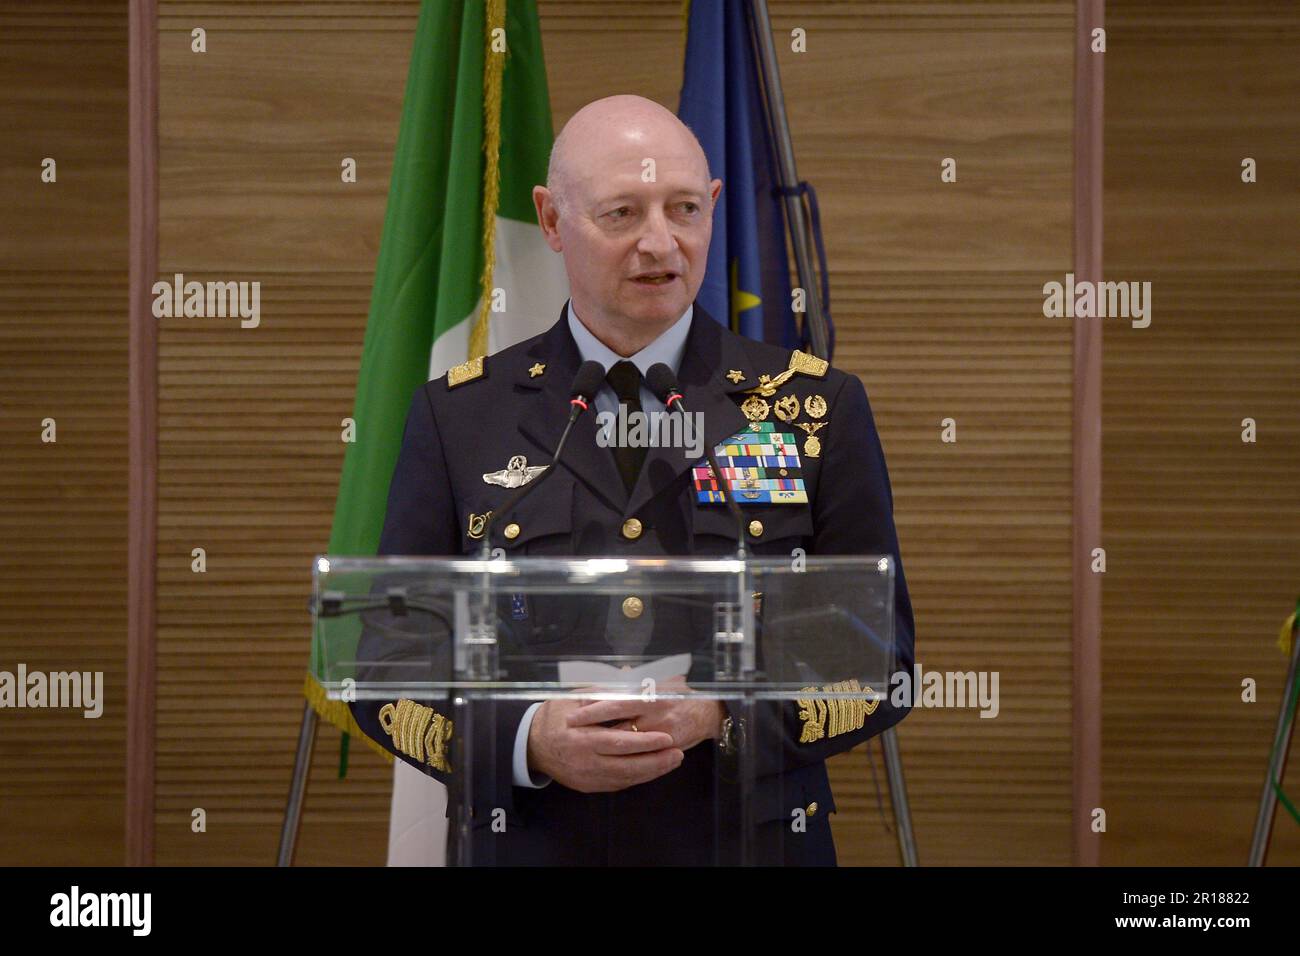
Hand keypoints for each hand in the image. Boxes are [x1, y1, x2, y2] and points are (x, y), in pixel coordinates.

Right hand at [527, 692, 683, 793]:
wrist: (530, 745)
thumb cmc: (553, 717)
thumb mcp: (572, 699)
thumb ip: (602, 691)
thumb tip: (630, 677)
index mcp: (581, 738)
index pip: (618, 741)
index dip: (645, 741)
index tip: (666, 737)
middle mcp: (585, 761)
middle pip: (627, 765)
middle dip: (656, 760)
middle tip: (678, 753)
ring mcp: (587, 777)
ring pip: (626, 778)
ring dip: (652, 771)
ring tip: (673, 761)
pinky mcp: (589, 786)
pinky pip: (619, 785)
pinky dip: (638, 778)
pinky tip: (654, 769)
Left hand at [564, 676, 724, 754]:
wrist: (709, 713)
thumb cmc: (681, 695)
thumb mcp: (662, 681)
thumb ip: (639, 679)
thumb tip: (620, 672)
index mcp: (651, 690)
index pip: (616, 694)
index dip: (594, 700)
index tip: (575, 705)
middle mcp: (655, 709)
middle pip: (616, 715)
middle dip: (591, 720)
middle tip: (570, 723)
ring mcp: (661, 730)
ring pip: (625, 738)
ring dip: (602, 740)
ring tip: (581, 741)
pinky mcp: (666, 748)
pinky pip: (639, 754)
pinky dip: (621, 754)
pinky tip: (605, 755)